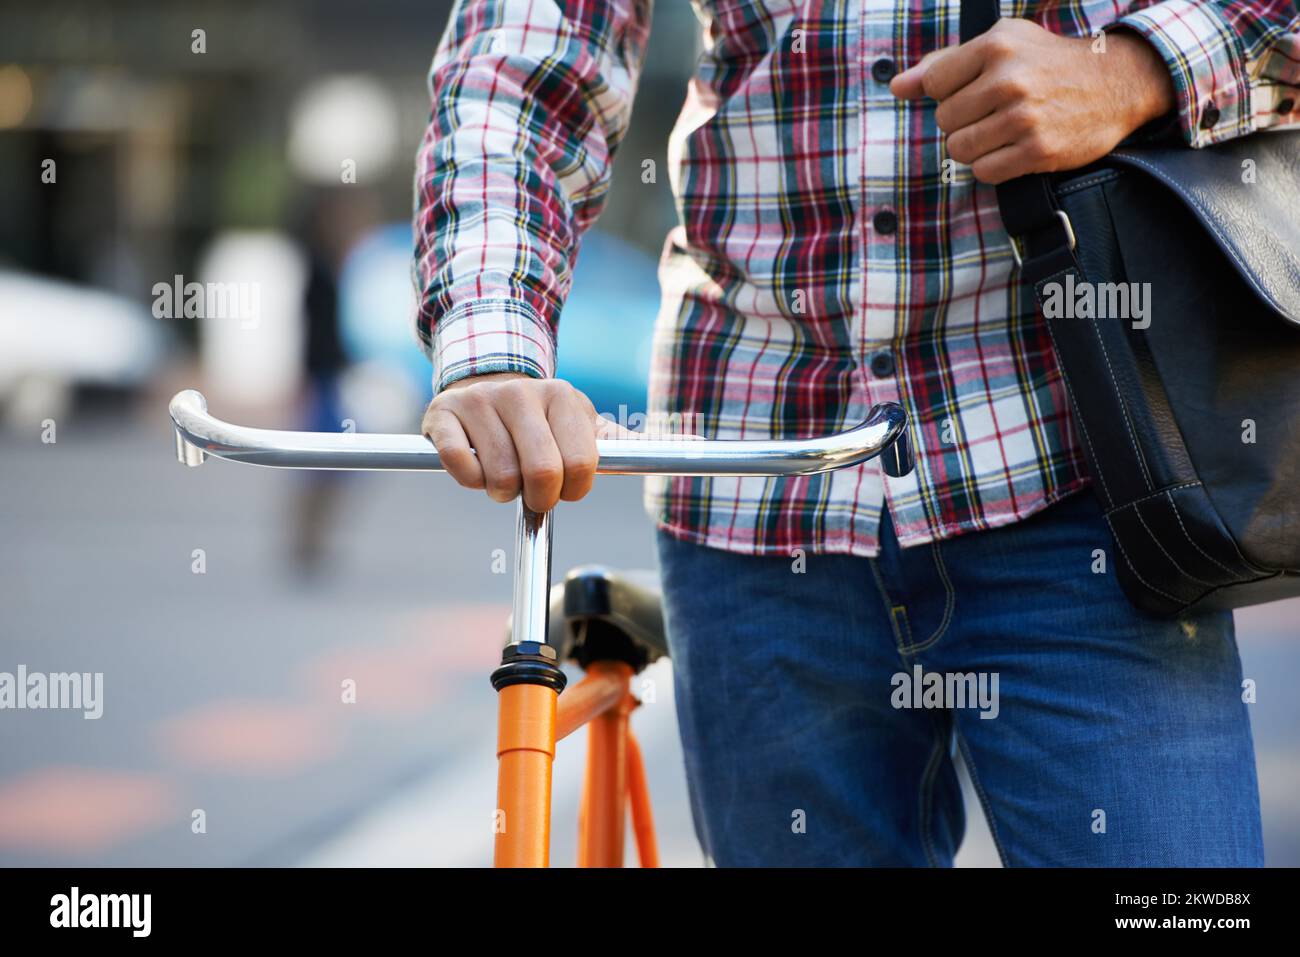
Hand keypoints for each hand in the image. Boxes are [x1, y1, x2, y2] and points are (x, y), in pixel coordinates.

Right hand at [422, 372, 611, 511]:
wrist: (484, 385)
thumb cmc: (543, 421)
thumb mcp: (584, 426)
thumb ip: (627, 444)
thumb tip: (696, 444)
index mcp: (564, 397)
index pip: (581, 465)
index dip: (572, 490)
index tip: (563, 486)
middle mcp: (521, 394)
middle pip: (543, 474)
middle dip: (538, 497)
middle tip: (531, 490)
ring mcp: (480, 401)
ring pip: (500, 477)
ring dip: (502, 491)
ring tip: (503, 475)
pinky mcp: (443, 415)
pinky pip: (460, 467)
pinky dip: (469, 481)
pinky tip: (475, 467)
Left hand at [890, 19, 1175, 184]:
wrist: (1115, 83)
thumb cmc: (1047, 63)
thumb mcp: (1000, 46)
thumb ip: (944, 65)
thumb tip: (896, 87)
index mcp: (996, 47)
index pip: (934, 84)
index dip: (948, 93)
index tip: (974, 90)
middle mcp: (1009, 80)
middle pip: (944, 121)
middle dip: (963, 121)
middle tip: (993, 113)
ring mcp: (1023, 118)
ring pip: (960, 150)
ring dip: (975, 147)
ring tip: (1002, 132)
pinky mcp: (1037, 151)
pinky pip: (985, 172)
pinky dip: (994, 167)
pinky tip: (1014, 149)